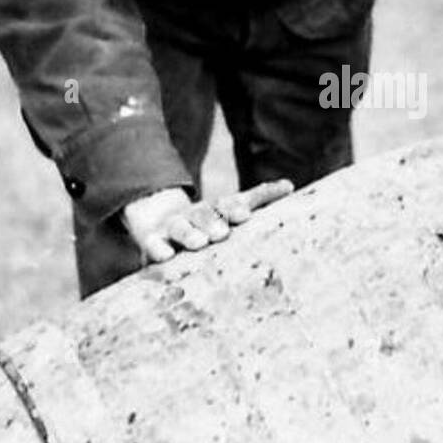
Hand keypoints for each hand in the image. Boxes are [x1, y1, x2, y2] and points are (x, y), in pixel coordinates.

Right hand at [121, 178, 294, 263]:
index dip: (234, 208)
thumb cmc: (205, 220)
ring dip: (188, 234)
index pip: (226, 204)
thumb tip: (290, 186)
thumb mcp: (228, 207)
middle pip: (203, 215)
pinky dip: (157, 248)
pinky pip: (152, 243)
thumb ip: (258, 197)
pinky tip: (164, 256)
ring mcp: (172, 226)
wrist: (157, 216)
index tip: (244, 215)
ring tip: (197, 242)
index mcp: (215, 208)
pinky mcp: (152, 239)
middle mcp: (194, 214)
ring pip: (179, 227)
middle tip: (222, 233)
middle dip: (212, 223)